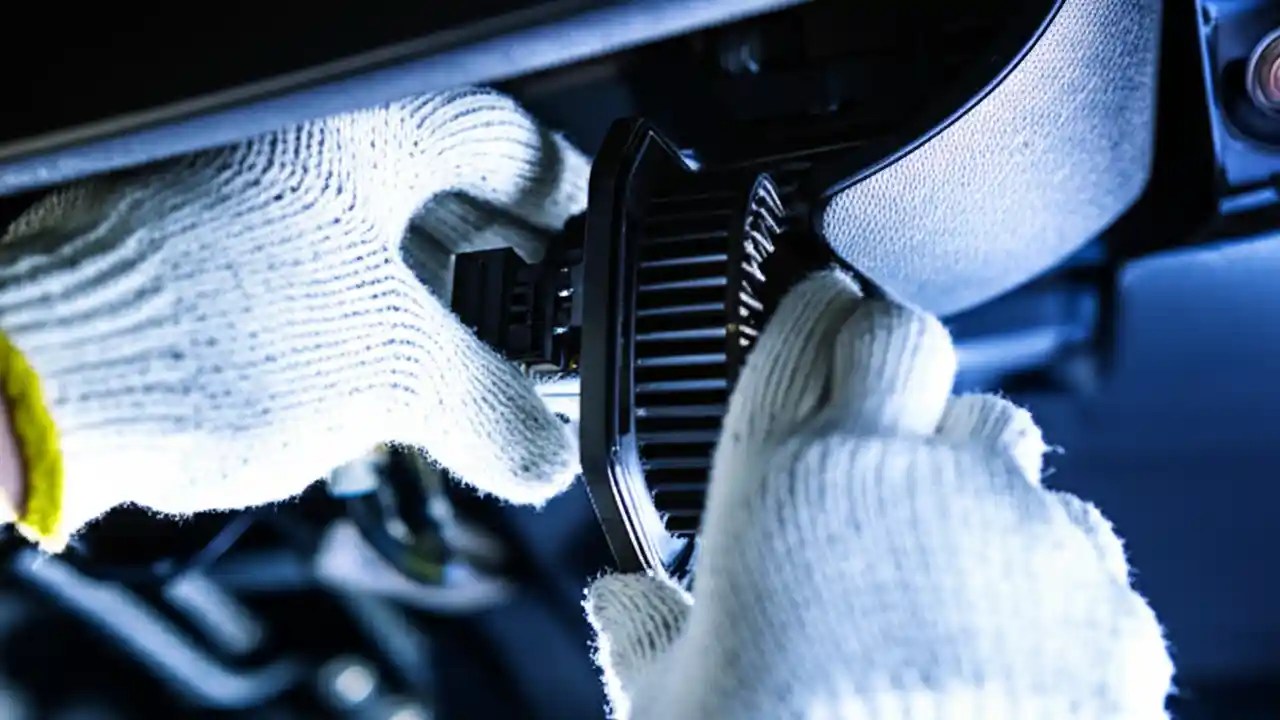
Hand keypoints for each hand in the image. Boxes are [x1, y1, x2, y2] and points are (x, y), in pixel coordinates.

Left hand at [0, 89, 587, 548]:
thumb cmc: (201, 335)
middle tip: (548, 328)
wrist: (42, 388)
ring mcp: (248, 195)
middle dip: (506, 268)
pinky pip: (320, 275)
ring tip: (476, 374)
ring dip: (437, 307)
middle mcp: (302, 148)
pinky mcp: (207, 253)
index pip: (505, 142)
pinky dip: (369, 323)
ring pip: (378, 240)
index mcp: (362, 134)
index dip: (569, 199)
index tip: (601, 243)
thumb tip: (545, 450)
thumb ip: (495, 413)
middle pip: (444, 193)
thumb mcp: (395, 379)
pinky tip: (387, 381)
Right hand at [586, 271, 1172, 718]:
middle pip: (911, 339)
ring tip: (932, 544)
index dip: (806, 312)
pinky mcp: (1099, 597)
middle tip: (869, 411)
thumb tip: (620, 602)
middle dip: (888, 357)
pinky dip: (1037, 560)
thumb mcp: (672, 703)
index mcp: (786, 486)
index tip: (809, 319)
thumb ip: (644, 633)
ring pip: (1002, 432)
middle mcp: (908, 482)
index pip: (802, 331)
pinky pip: (1074, 538)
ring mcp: (1017, 531)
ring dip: (965, 466)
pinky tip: (1002, 624)